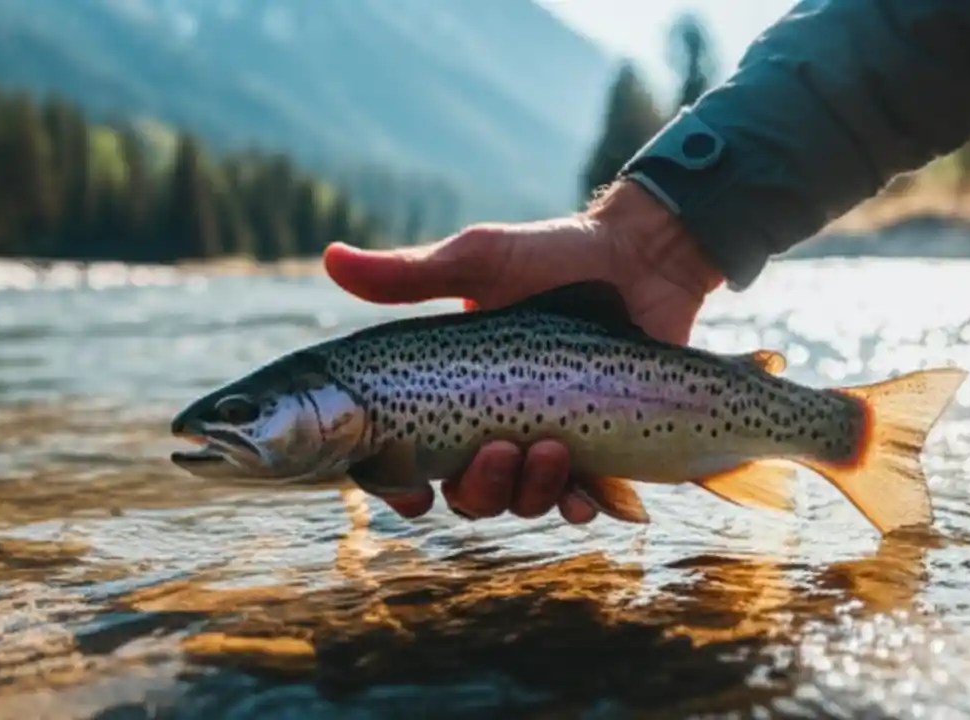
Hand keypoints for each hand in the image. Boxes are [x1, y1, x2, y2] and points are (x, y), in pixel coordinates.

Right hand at [322, 180, 725, 523]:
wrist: (639, 258)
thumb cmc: (554, 254)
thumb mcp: (479, 260)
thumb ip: (409, 274)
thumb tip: (329, 258)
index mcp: (451, 388)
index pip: (406, 453)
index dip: (398, 484)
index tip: (410, 492)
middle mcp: (492, 422)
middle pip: (466, 492)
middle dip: (479, 487)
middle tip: (501, 449)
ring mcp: (545, 439)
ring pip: (520, 500)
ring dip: (528, 491)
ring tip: (552, 448)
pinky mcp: (598, 448)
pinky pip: (579, 498)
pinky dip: (578, 503)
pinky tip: (586, 494)